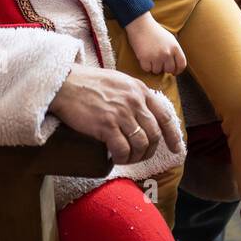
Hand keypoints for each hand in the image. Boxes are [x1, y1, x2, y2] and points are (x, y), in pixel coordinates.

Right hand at [48, 64, 181, 163]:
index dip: (173, 135)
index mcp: (139, 90)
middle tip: (141, 156)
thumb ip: (133, 95)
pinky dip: (123, 158)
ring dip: (136, 156)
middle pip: (154, 134)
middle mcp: (134, 101)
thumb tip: (142, 114)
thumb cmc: (88, 83)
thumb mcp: (118, 81)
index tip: (176, 148)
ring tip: (127, 158)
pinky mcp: (106, 125)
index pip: (165, 116)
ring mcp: (121, 113)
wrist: (64, 84)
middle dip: (150, 150)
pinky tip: (116, 159)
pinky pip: (123, 150)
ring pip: (141, 144)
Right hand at [125, 12, 186, 74]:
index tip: (174, 72)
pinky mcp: (145, 58)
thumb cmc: (154, 31)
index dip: (178, 70)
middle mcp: (167, 53)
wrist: (141, 24)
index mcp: (175, 47)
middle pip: (169, 69)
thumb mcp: (170, 38)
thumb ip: (174, 50)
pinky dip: (145, 66)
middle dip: (164, 68)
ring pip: (157, 71)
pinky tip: (144, 58)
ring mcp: (156, 56)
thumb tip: (176, 64)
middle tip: (159, 63)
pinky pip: (147, 69)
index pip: (182, 64)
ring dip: (154, 67)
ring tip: (151, 58)